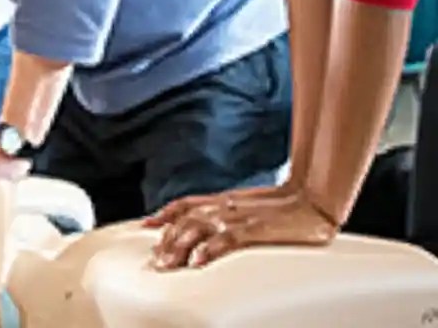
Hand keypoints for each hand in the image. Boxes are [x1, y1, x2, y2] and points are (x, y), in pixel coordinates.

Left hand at [149, 186, 337, 269]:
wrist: (316, 198)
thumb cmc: (287, 207)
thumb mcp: (250, 208)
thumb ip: (228, 214)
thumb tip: (210, 228)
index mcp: (225, 200)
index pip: (186, 204)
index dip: (165, 214)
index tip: (146, 226)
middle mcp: (226, 206)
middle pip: (187, 219)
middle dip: (168, 239)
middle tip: (157, 259)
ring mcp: (240, 216)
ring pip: (200, 227)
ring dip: (180, 246)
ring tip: (167, 264)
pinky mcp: (257, 228)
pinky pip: (227, 238)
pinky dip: (210, 248)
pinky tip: (198, 261)